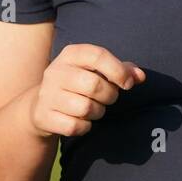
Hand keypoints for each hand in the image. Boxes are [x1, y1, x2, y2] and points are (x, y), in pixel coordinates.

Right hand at [29, 44, 145, 138]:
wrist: (42, 104)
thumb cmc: (79, 83)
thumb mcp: (97, 70)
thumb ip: (121, 70)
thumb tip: (140, 76)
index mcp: (71, 54)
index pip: (98, 56)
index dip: (118, 71)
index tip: (128, 84)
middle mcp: (55, 71)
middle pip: (94, 85)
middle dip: (109, 95)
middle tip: (109, 97)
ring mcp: (47, 94)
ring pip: (85, 108)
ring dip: (98, 112)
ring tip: (95, 108)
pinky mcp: (43, 116)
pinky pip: (74, 126)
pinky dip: (85, 126)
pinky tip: (81, 120)